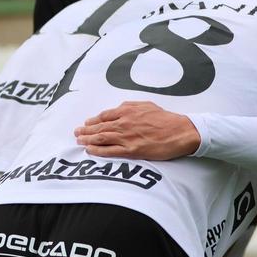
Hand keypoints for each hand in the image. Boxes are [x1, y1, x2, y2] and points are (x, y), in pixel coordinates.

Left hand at [74, 101, 200, 159]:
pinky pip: (109, 151)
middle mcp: (124, 123)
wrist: (180, 131)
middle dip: (85, 130)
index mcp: (127, 111)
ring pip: (101, 138)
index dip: (93, 120)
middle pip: (99, 127)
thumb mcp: (147, 105)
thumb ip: (131, 106)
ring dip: (87, 140)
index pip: (104, 116)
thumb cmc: (166, 119)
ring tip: (79, 141)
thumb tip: (119, 109)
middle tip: (76, 133)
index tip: (87, 124)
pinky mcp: (131, 150)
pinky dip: (97, 150)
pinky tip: (89, 150)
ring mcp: (126, 137)